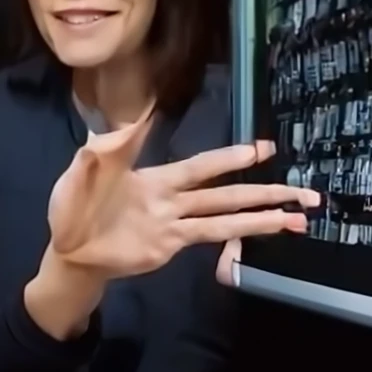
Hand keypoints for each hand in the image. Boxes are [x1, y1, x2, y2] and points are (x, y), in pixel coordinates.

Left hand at [47, 121, 317, 283]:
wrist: (68, 251)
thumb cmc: (73, 208)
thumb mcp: (81, 172)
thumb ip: (107, 150)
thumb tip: (134, 120)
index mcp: (155, 177)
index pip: (200, 165)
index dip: (230, 157)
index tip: (263, 148)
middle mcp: (173, 199)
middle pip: (226, 190)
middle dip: (264, 187)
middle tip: (303, 185)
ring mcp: (174, 223)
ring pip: (227, 215)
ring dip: (263, 215)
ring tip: (301, 215)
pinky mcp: (170, 245)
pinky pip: (209, 237)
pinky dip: (239, 237)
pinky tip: (263, 235)